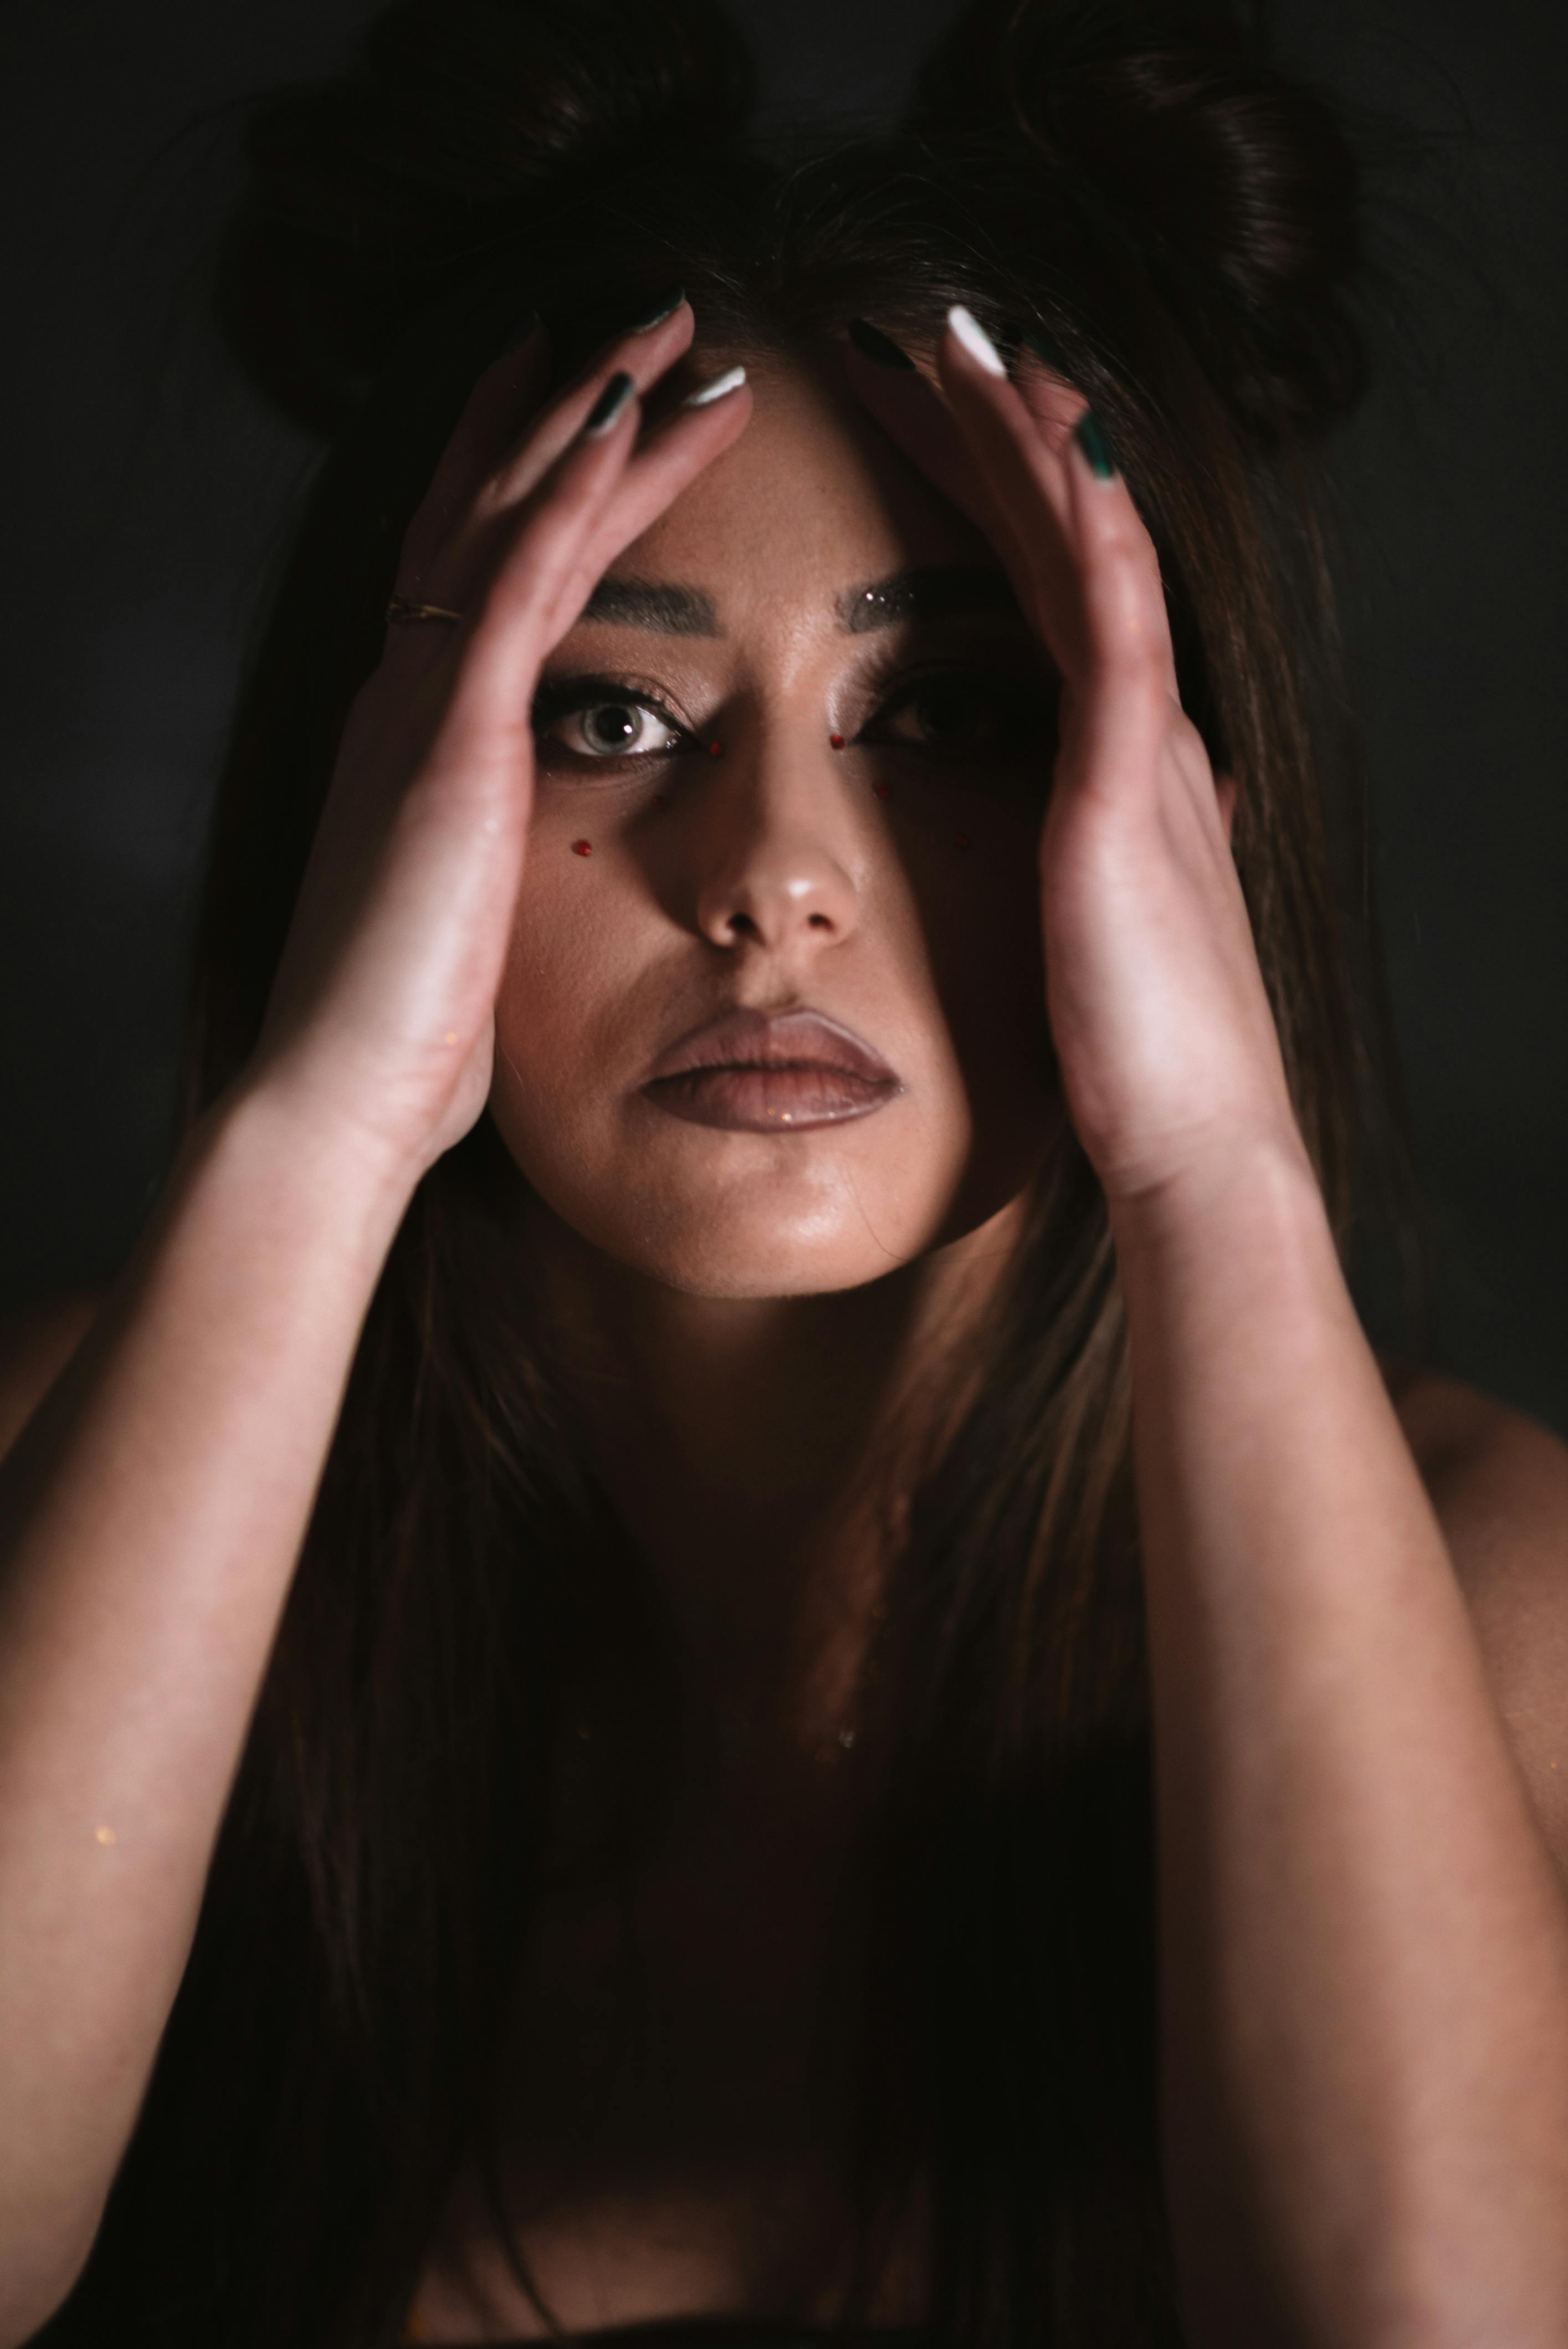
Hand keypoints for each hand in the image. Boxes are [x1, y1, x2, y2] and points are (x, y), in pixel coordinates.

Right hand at [245, 307, 751, 1182]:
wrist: (339, 1097)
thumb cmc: (412, 1041)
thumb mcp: (472, 922)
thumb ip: (501, 862)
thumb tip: (538, 875)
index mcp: (419, 735)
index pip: (477, 567)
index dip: (527, 471)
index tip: (586, 398)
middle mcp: (411, 692)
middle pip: (496, 506)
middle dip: (571, 403)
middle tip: (649, 320)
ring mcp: (425, 704)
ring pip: (516, 512)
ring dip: (599, 412)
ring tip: (680, 331)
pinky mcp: (453, 737)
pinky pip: (523, 577)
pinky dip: (577, 490)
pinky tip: (635, 415)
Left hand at [846, 315, 1306, 1211]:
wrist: (1193, 1151)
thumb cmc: (1129, 1073)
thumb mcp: (1085, 944)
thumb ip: (1079, 871)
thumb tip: (1077, 834)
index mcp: (1111, 771)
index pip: (1037, 598)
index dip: (985, 503)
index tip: (917, 424)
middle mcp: (1136, 735)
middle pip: (1056, 546)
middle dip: (994, 437)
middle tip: (921, 336)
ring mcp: (1139, 750)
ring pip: (1084, 551)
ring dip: (1026, 438)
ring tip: (957, 337)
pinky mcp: (1121, 788)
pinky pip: (1106, 618)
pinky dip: (1079, 521)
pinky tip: (1046, 435)